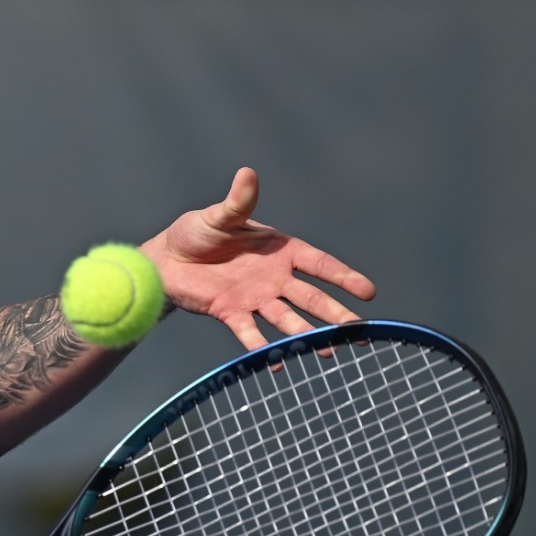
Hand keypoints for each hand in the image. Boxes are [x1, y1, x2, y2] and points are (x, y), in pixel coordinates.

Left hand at [141, 167, 375, 351]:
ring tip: (326, 352)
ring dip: (306, 335)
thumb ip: (237, 202)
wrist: (167, 258)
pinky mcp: (231, 312)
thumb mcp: (219, 216)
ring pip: (287, 319)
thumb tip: (247, 173)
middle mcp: (274, 277)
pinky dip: (261, 347)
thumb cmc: (198, 232)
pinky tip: (276, 362)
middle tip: (357, 334)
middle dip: (335, 315)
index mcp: (281, 250)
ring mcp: (255, 298)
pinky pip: (249, 333)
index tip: (368, 292)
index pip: (319, 265)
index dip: (344, 277)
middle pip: (311, 298)